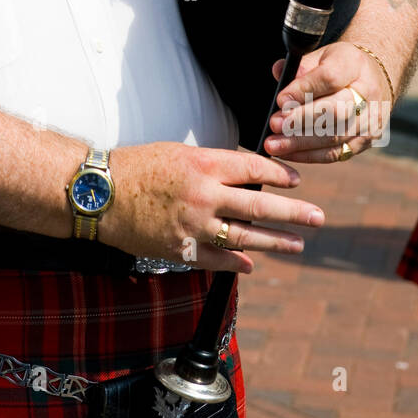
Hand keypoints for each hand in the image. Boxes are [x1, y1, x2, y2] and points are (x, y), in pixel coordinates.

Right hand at [101, 142, 323, 273]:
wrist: (99, 193)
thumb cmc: (137, 166)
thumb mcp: (178, 153)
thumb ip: (213, 166)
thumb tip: (247, 177)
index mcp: (203, 163)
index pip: (254, 168)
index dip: (281, 175)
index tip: (297, 181)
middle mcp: (203, 194)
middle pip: (259, 205)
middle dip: (294, 212)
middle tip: (318, 217)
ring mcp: (193, 224)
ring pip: (245, 236)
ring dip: (275, 242)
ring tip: (298, 244)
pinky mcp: (180, 248)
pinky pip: (218, 259)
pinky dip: (238, 263)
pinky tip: (252, 263)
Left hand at [264, 40, 390, 163]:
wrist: (374, 77)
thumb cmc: (339, 66)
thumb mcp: (321, 55)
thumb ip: (300, 65)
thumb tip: (278, 72)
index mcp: (354, 64)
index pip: (329, 78)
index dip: (303, 90)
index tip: (281, 100)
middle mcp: (368, 93)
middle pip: (335, 111)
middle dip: (300, 120)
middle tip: (275, 125)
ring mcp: (371, 119)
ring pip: (334, 136)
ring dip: (300, 143)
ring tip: (274, 144)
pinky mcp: (367, 140)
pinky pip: (336, 153)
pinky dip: (309, 155)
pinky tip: (288, 153)